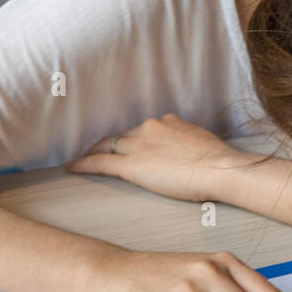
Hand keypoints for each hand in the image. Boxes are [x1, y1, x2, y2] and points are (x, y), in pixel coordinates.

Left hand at [66, 114, 245, 201]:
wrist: (219, 168)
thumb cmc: (218, 162)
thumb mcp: (201, 143)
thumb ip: (185, 143)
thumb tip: (184, 152)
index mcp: (167, 122)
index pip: (141, 131)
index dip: (130, 140)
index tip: (127, 146)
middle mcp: (150, 128)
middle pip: (122, 136)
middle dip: (109, 144)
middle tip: (96, 152)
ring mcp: (140, 145)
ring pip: (109, 146)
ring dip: (95, 152)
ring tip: (82, 160)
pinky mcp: (132, 165)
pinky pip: (100, 162)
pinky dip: (84, 164)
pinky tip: (72, 168)